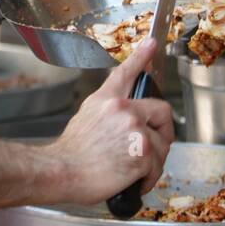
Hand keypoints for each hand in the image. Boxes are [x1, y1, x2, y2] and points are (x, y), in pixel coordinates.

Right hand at [50, 37, 173, 206]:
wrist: (61, 171)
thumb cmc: (71, 153)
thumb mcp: (86, 118)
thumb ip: (108, 112)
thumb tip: (124, 120)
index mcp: (107, 99)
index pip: (127, 72)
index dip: (142, 56)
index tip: (152, 43)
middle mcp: (123, 109)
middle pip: (162, 110)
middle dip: (163, 130)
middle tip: (154, 146)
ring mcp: (135, 129)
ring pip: (162, 143)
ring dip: (153, 161)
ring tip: (134, 171)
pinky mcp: (143, 152)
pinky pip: (158, 165)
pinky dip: (149, 177)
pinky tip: (134, 181)